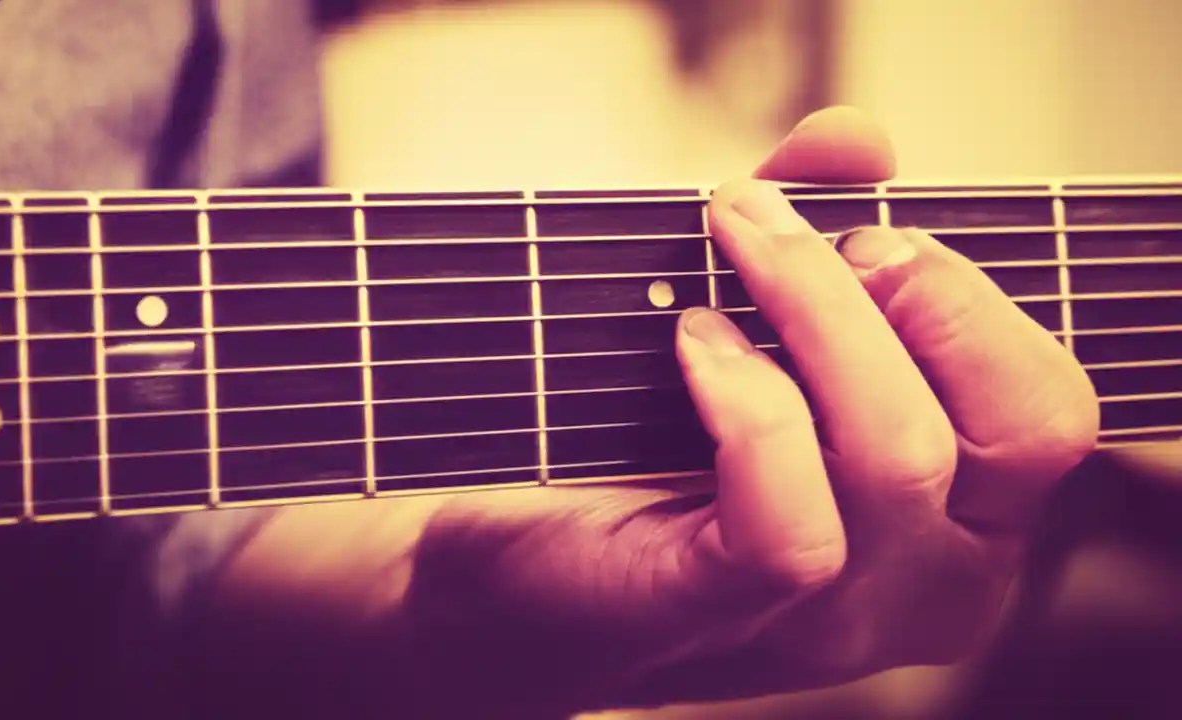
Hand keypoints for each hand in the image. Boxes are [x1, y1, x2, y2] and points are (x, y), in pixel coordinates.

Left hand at [201, 108, 1098, 718]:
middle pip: (1016, 431)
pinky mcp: (728, 615)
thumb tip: (855, 138)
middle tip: (805, 229)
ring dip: (813, 311)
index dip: (976, 302)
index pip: (1050, 413)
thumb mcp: (751, 330)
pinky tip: (690, 343)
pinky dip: (746, 402)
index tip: (872, 234)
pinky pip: (790, 518)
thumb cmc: (642, 448)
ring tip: (726, 240)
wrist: (504, 568)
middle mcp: (924, 581)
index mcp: (959, 520)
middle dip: (919, 293)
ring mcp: (834, 616)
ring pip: (898, 455)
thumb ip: (812, 236)